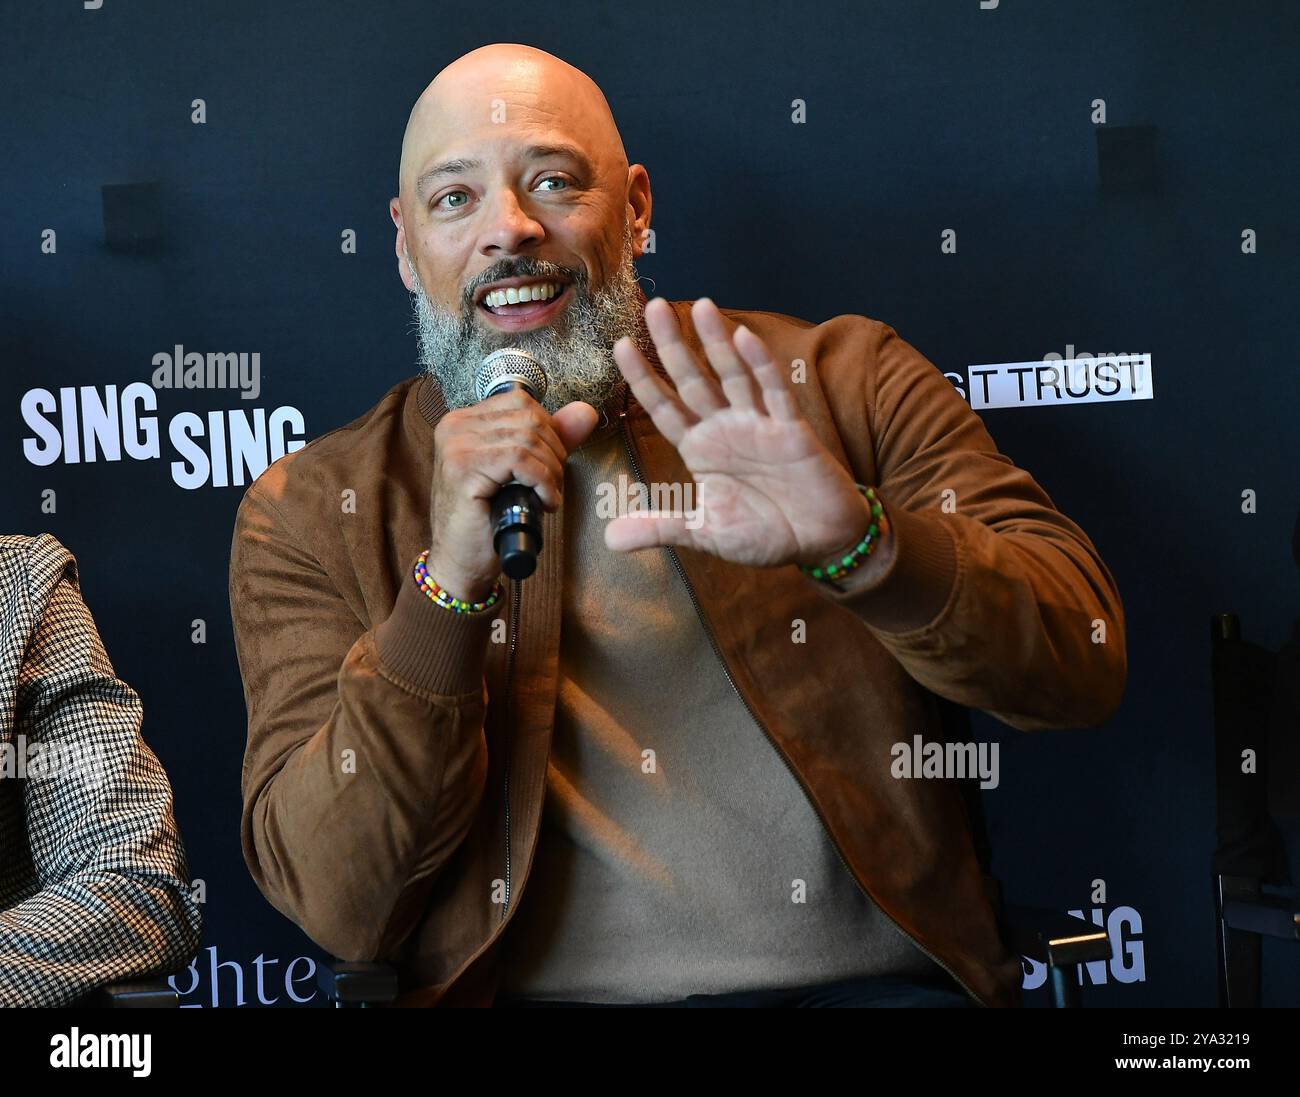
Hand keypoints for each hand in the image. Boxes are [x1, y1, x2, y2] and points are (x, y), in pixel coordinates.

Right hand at [427, 390, 598, 599]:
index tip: (551, 465)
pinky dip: (542, 481)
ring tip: (548, 495)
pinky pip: (520, 460)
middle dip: (554, 453)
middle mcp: (455, 426)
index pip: (521, 402)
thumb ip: (552, 439)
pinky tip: (544, 501)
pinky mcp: (463, 468)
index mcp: (464, 420)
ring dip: (550, 471)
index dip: (549, 432)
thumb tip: (585, 411)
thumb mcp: (523, 471)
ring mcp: (456, 445)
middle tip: (552, 486)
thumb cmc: (489, 519)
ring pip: (528, 439)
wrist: (461, 562)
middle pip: (529, 418)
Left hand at [608, 297, 871, 568]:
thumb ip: (662, 528)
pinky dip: (761, 366)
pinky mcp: (792, 430)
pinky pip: (775, 393)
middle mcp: (726, 428)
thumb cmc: (765, 533)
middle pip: (693, 380)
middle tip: (653, 307)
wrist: (820, 541)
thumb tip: (610, 541)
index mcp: (701, 449)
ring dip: (717, 341)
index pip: (664, 407)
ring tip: (701, 305)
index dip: (643, 378)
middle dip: (672, 346)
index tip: (620, 346)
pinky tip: (745, 338)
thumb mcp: (706, 533)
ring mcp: (759, 424)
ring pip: (733, 375)